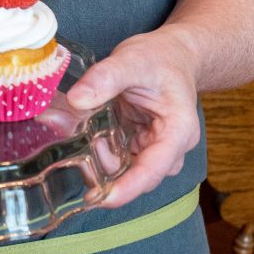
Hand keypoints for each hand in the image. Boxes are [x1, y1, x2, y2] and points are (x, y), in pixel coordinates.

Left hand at [64, 26, 201, 208]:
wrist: (175, 54)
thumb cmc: (161, 58)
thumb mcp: (132, 60)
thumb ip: (105, 78)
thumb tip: (76, 100)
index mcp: (178, 131)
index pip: (153, 169)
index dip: (127, 189)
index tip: (101, 199)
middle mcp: (170, 147)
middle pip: (136, 174)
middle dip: (105, 170)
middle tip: (76, 155)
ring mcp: (155, 147)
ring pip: (125, 166)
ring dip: (99, 157)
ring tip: (78, 132)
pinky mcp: (141, 143)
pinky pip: (119, 154)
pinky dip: (100, 146)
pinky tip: (84, 131)